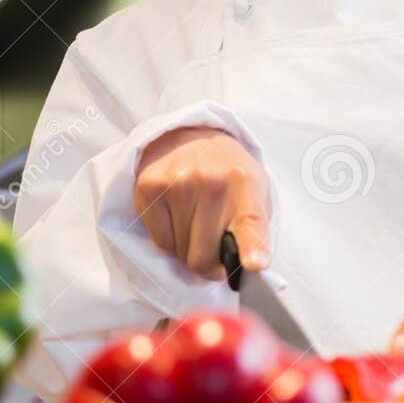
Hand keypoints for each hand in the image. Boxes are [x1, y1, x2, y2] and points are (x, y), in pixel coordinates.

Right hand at [133, 126, 271, 281]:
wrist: (191, 134)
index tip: (254, 265)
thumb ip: (255, 231)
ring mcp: (176, 183)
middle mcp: (210, 181)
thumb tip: (248, 268)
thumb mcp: (255, 192)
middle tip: (213, 249)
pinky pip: (160, 242)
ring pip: (180, 253)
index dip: (252, 248)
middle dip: (209, 264)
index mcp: (245, 183)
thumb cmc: (228, 174)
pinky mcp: (148, 187)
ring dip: (188, 248)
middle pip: (204, 258)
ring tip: (194, 221)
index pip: (250, 222)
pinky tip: (176, 215)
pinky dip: (169, 238)